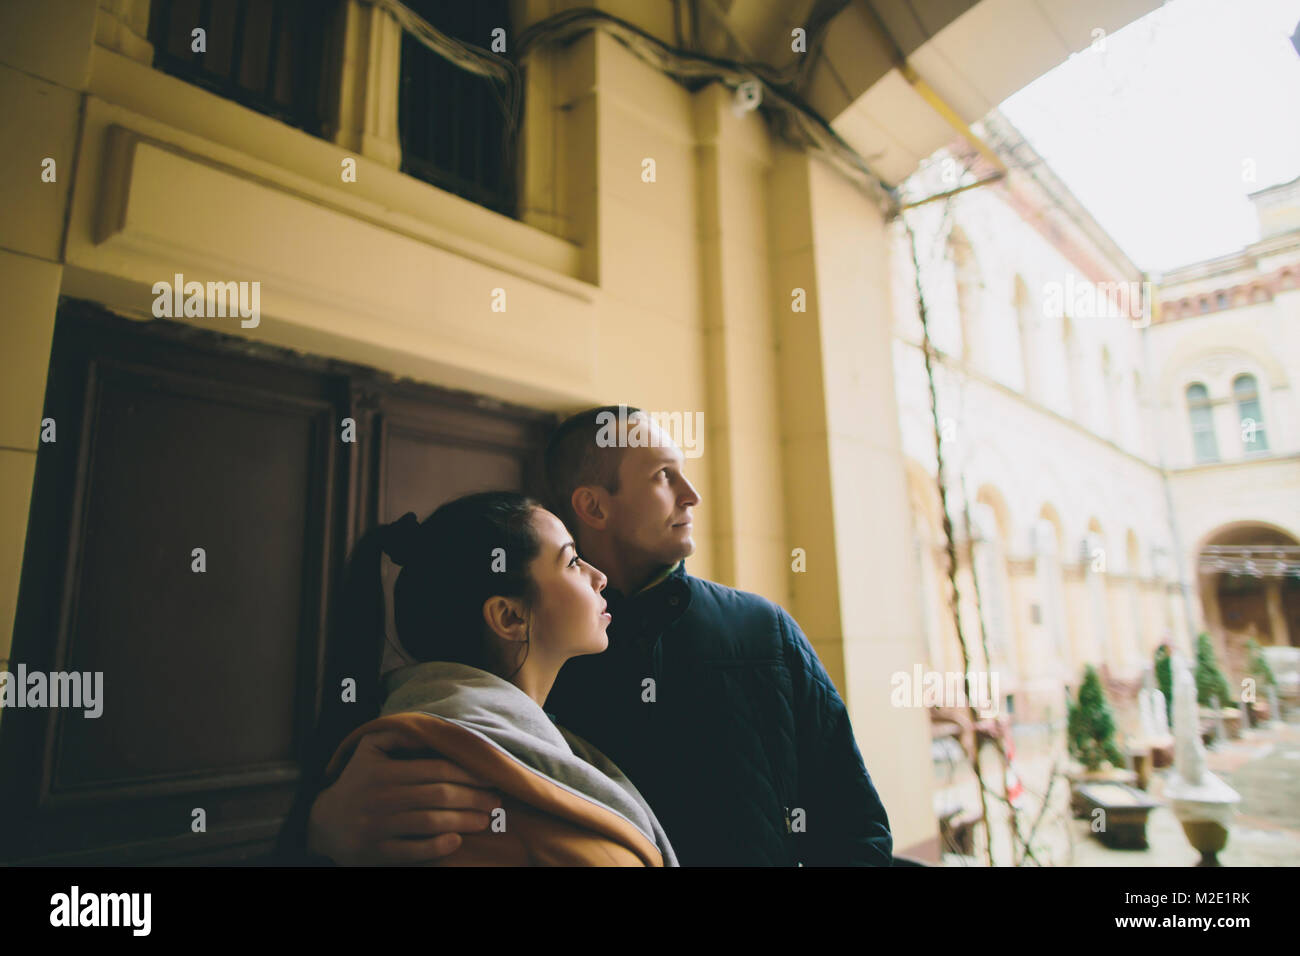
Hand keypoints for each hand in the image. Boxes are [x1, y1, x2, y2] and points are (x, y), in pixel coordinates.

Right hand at [307, 728, 502, 864]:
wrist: (324, 823)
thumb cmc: (358, 782)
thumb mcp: (369, 750)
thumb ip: (398, 735)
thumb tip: (433, 728)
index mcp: (384, 771)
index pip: (436, 769)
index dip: (468, 773)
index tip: (491, 777)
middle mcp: (381, 798)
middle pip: (439, 796)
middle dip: (474, 798)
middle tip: (497, 801)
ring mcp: (378, 827)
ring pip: (430, 823)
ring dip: (464, 821)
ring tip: (485, 820)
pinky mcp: (376, 853)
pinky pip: (414, 851)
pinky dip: (438, 847)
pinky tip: (457, 841)